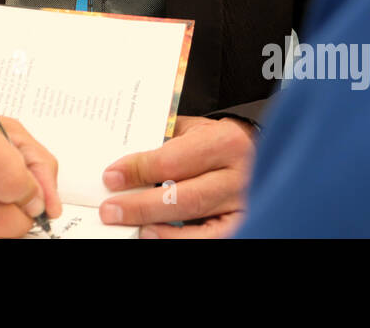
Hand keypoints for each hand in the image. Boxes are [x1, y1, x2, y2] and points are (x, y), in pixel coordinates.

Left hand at [99, 114, 255, 238]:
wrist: (258, 155)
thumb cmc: (216, 142)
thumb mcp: (194, 130)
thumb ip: (165, 140)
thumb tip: (124, 160)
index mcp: (224, 141)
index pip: (173, 160)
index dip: (139, 170)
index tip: (111, 177)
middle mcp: (238, 174)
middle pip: (184, 195)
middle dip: (141, 205)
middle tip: (111, 210)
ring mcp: (243, 202)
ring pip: (197, 220)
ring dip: (160, 228)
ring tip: (134, 227)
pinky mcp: (243, 222)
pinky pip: (212, 237)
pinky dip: (181, 238)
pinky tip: (157, 235)